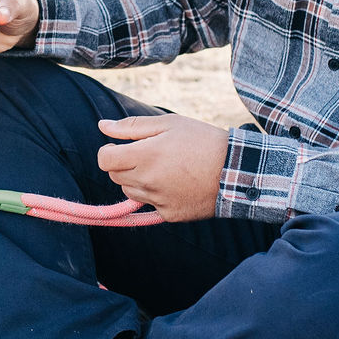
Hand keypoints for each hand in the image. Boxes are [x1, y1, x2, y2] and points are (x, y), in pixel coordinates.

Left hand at [95, 115, 228, 222]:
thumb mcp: (169, 124)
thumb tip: (102, 126)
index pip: (104, 159)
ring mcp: (158, 200)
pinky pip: (150, 205)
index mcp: (146, 155)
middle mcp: (148, 181)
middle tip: (147, 154)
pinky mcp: (169, 214)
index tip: (120, 147)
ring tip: (163, 168)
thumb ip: (132, 126)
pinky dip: (155, 195)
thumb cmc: (202, 141)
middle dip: (123, 164)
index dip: (108, 151)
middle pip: (115, 176)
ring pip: (130, 191)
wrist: (237, 171)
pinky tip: (175, 183)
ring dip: (137, 179)